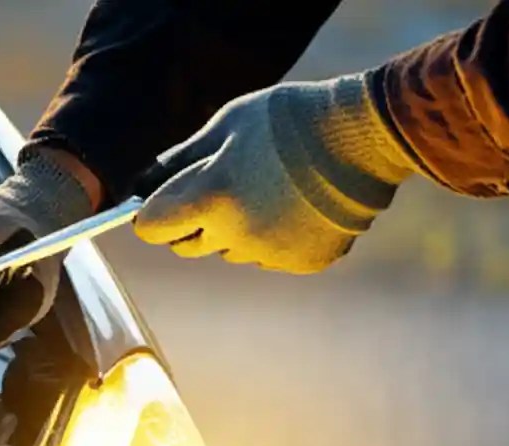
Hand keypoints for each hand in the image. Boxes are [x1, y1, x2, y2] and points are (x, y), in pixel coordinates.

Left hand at [134, 73, 416, 273]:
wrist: (366, 135)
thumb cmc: (287, 120)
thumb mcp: (226, 125)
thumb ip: (179, 161)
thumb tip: (141, 187)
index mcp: (211, 197)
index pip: (151, 228)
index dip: (153, 214)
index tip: (161, 202)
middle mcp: (236, 235)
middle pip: (187, 245)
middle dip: (191, 222)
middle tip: (222, 185)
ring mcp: (271, 254)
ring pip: (229, 251)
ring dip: (235, 229)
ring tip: (269, 188)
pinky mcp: (303, 263)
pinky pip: (268, 256)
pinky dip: (273, 237)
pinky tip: (296, 205)